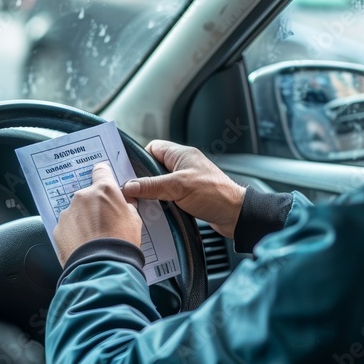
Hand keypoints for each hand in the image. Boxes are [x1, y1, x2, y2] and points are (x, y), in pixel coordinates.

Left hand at [54, 162, 142, 266]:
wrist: (103, 265)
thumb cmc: (122, 241)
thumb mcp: (134, 219)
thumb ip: (127, 205)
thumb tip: (125, 202)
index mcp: (104, 190)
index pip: (101, 170)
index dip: (104, 176)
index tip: (105, 183)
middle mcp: (83, 196)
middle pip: (88, 194)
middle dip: (94, 205)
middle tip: (103, 221)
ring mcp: (68, 212)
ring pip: (76, 211)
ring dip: (83, 219)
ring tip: (92, 237)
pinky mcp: (58, 228)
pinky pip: (67, 226)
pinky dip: (73, 233)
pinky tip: (82, 244)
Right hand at [122, 141, 245, 238]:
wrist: (235, 215)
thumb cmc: (215, 194)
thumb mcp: (178, 187)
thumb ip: (152, 185)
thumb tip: (129, 186)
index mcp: (181, 154)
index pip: (153, 148)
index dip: (139, 158)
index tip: (128, 172)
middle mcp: (183, 165)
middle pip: (154, 168)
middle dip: (143, 179)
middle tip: (132, 190)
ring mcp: (186, 180)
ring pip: (160, 184)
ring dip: (152, 193)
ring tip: (142, 202)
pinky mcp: (189, 196)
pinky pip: (168, 196)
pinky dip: (161, 203)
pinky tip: (156, 211)